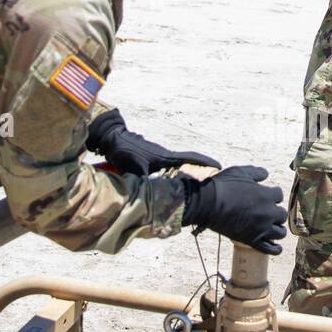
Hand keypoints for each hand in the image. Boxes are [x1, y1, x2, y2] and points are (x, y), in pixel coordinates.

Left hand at [86, 108, 218, 176]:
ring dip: (188, 173)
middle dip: (201, 169)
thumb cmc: (125, 150)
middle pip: (188, 162)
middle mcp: (165, 156)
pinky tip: (172, 184)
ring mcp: (159, 157)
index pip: (191, 158)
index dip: (205, 162)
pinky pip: (167, 169)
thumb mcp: (135, 165)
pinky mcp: (151, 159)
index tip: (219, 166)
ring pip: (177, 167)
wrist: (112, 137)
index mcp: (166, 157)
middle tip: (212, 179)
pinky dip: (174, 175)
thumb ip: (143, 179)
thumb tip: (150, 193)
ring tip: (197, 184)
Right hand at [182, 166, 287, 254]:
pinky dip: (275, 248)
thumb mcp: (240, 172)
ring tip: (273, 228)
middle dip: (276, 212)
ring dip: (278, 229)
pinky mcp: (252, 240)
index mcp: (266, 195)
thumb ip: (256, 172)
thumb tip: (266, 174)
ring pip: (280, 232)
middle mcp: (268, 213)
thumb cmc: (223, 186)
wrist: (207, 204)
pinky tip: (276, 246)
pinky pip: (270, 249)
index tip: (267, 195)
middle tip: (269, 212)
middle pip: (282, 215)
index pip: (279, 195)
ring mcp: (261, 228)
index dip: (273, 194)